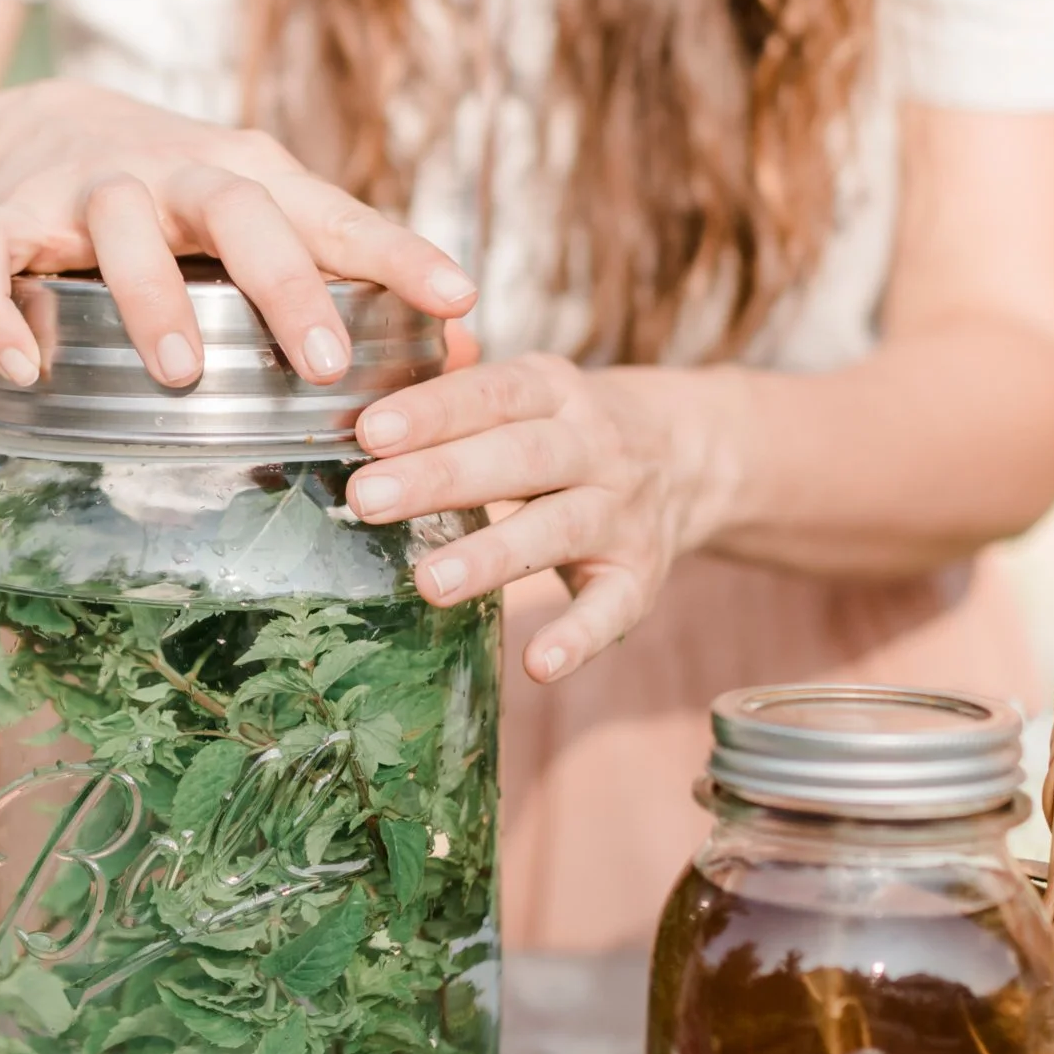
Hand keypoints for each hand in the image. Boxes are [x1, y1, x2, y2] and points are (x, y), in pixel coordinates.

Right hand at [0, 77, 475, 389]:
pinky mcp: (5, 217)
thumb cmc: (189, 201)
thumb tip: (475, 356)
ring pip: (118, 224)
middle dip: (284, 283)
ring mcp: (88, 191)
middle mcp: (178, 174)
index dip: (402, 256)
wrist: (43, 125)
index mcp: (255, 179)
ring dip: (151, 295)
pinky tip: (26, 372)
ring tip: (182, 373)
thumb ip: (358, 282)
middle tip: (325, 363)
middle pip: (238, 209)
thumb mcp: (271, 220)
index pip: (338, 215)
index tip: (459, 300)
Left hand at [346, 356, 727, 681]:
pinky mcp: (640, 574)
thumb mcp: (530, 389)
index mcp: (556, 390)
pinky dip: (578, 637)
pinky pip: (612, 608)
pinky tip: (537, 664)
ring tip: (429, 583)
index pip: (492, 393)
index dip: (432, 411)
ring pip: (559, 529)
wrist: (688, 455)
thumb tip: (366, 397)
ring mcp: (622, 512)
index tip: (370, 433)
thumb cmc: (567, 427)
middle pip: (519, 457)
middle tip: (366, 500)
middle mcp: (595, 446)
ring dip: (495, 556)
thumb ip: (460, 390)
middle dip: (442, 478)